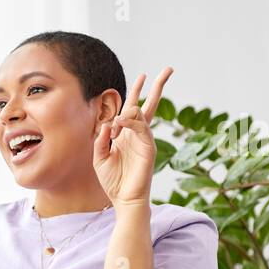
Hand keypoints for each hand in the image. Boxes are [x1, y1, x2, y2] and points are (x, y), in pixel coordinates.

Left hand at [93, 67, 172, 206]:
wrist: (124, 199)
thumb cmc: (113, 181)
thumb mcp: (100, 157)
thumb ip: (101, 139)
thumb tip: (107, 123)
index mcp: (126, 135)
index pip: (132, 108)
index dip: (136, 92)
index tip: (142, 77)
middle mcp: (137, 134)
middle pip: (150, 105)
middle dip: (158, 87)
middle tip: (168, 69)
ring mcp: (145, 140)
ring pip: (143, 114)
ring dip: (130, 110)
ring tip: (119, 120)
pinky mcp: (149, 148)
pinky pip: (143, 128)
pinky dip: (132, 122)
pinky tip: (120, 122)